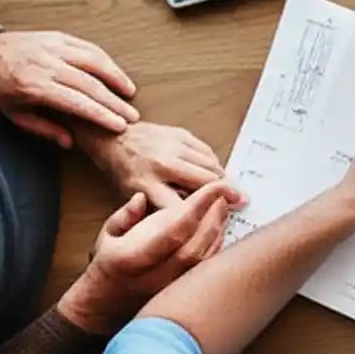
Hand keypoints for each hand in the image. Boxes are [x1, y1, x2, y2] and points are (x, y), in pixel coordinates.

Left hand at [0, 31, 138, 147]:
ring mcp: (55, 48)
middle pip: (90, 84)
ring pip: (94, 62)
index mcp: (34, 85)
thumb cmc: (0, 86)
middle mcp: (47, 64)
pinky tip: (116, 73)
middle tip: (132, 115)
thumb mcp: (14, 114)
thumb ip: (44, 128)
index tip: (118, 125)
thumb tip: (70, 142)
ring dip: (116, 78)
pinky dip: (107, 61)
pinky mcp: (60, 38)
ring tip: (130, 92)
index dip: (100, 114)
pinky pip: (89, 48)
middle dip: (114, 102)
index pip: (76, 102)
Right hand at [57, 182, 245, 333]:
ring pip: (206, 257)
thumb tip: (141, 198)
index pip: (174, 227)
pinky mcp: (183, 291)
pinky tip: (220, 228)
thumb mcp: (107, 236)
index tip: (213, 188)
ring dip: (219, 229)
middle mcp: (155, 274)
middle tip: (223, 194)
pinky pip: (207, 267)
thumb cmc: (109, 265)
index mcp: (133, 257)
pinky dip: (218, 245)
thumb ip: (125, 215)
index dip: (198, 206)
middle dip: (214, 216)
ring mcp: (171, 286)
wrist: (105, 305)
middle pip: (196, 243)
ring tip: (223, 207)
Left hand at [78, 121, 224, 209]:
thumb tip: (192, 213)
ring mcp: (172, 146)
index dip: (203, 214)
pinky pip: (206, 151)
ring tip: (228, 188)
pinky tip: (215, 171)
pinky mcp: (180, 134)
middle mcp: (162, 164)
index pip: (180, 206)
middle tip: (240, 201)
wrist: (113, 137)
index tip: (221, 219)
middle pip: (205, 182)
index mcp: (146, 184)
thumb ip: (161, 205)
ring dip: (222, 178)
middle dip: (225, 193)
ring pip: (210, 165)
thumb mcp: (134, 195)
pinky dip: (214, 163)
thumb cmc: (124, 171)